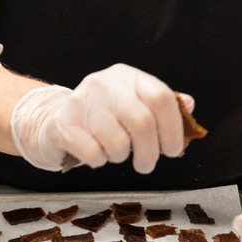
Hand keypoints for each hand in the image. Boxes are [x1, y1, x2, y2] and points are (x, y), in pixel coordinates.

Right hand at [9, 64, 185, 173]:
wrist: (53, 121)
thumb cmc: (101, 118)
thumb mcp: (132, 105)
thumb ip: (161, 106)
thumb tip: (188, 104)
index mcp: (127, 76)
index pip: (161, 98)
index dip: (173, 129)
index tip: (173, 150)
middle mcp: (104, 83)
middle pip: (142, 123)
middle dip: (149, 153)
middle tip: (146, 164)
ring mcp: (81, 101)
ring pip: (118, 141)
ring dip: (120, 157)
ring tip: (114, 153)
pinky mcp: (63, 123)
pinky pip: (93, 153)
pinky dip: (99, 161)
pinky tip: (95, 153)